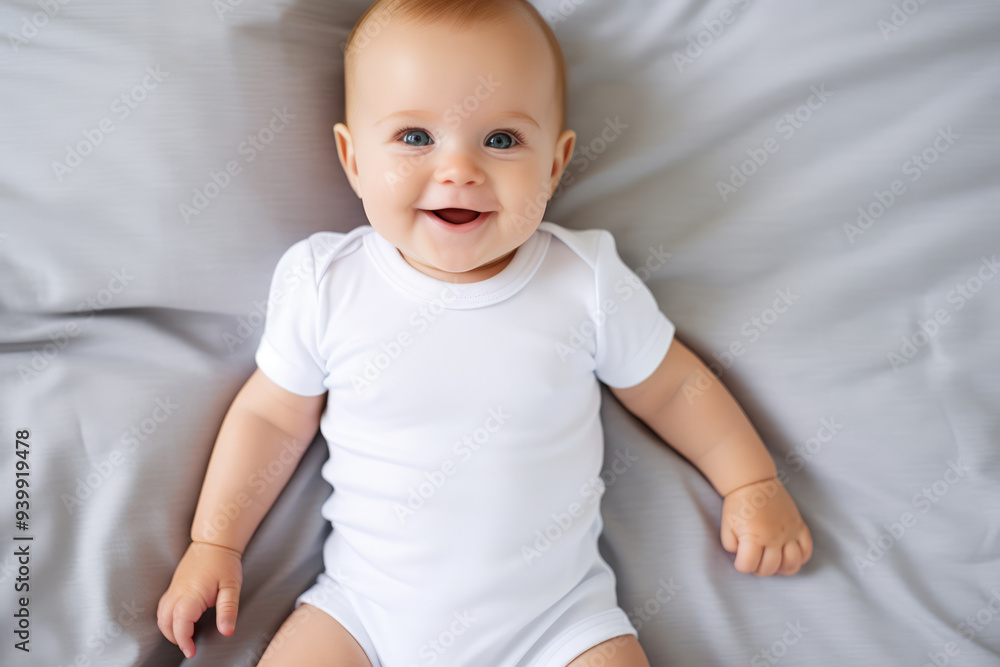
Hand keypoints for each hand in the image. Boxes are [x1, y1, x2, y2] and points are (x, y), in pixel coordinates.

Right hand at [157, 541, 243, 658]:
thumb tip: (227, 631)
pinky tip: (179, 621)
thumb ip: (228, 609)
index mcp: (191, 594)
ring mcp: (174, 588)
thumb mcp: (232, 586)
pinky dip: (167, 618)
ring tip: (185, 636)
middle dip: (174, 637)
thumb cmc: (224, 562)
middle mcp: (178, 592)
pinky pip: (163, 606)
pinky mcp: (174, 585)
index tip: (191, 652)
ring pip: (161, 614)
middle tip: (190, 646)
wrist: (214, 541)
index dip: (183, 641)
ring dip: (169, 629)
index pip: (180, 624)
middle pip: (165, 621)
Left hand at [720, 477, 812, 575]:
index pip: (748, 566)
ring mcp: (789, 533)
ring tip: (772, 560)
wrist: (753, 481)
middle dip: (759, 568)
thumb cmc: (739, 504)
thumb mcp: (727, 525)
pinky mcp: (799, 526)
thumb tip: (743, 556)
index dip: (742, 565)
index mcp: (754, 537)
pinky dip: (800, 558)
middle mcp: (774, 538)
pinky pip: (807, 550)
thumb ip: (732, 546)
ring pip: (792, 564)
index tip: (740, 558)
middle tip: (755, 559)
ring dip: (780, 568)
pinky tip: (789, 555)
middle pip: (769, 568)